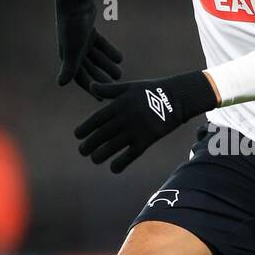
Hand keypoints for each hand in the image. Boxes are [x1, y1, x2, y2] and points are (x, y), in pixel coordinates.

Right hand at [55, 0, 122, 97]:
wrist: (74, 0)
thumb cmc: (72, 25)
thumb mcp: (72, 48)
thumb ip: (69, 67)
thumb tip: (60, 84)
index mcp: (67, 56)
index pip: (80, 77)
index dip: (91, 88)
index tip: (102, 98)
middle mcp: (73, 49)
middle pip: (90, 69)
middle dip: (101, 78)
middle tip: (115, 87)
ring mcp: (81, 40)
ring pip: (96, 57)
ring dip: (107, 66)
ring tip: (119, 74)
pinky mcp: (89, 30)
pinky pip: (100, 45)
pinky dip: (109, 51)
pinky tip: (120, 58)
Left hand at [75, 70, 217, 172]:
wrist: (176, 98)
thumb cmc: (151, 91)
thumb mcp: (130, 86)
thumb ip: (109, 90)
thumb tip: (91, 86)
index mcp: (119, 104)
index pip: (97, 119)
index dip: (85, 128)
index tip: (77, 135)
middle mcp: (125, 118)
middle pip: (102, 134)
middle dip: (89, 144)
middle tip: (82, 151)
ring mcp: (136, 130)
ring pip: (113, 146)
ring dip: (101, 154)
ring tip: (94, 159)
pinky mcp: (147, 140)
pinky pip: (131, 154)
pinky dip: (121, 163)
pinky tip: (113, 168)